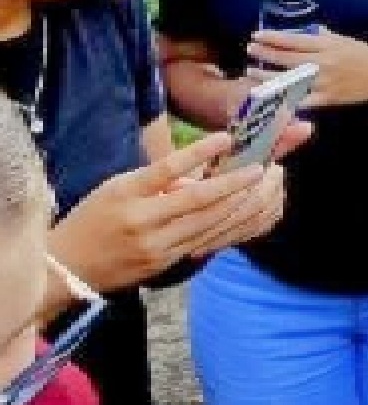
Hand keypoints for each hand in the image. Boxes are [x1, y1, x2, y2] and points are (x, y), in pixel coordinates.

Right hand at [50, 133, 283, 293]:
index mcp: (125, 192)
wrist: (71, 266)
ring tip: (260, 187)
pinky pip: (204, 240)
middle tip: (260, 168)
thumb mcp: (116, 189)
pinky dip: (227, 225)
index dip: (199, 152)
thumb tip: (198, 175)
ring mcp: (157, 244)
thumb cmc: (93, 218)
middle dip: (235, 184)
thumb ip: (155, 182)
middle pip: (198, 200)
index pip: (167, 168)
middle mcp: (142, 219)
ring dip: (239, 204)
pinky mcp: (167, 261)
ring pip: (208, 223)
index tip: (226, 138)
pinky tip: (244, 212)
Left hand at [248, 28, 367, 108]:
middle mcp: (324, 63)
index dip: (272, 38)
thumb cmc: (364, 55)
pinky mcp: (329, 99)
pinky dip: (287, 100)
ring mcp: (326, 82)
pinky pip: (304, 101)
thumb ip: (321, 36)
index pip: (293, 40)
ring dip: (268, 76)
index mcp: (327, 45)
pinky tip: (273, 97)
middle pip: (287, 59)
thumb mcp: (343, 39)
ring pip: (291, 80)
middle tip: (250, 50)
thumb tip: (301, 32)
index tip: (257, 35)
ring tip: (252, 72)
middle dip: (266, 54)